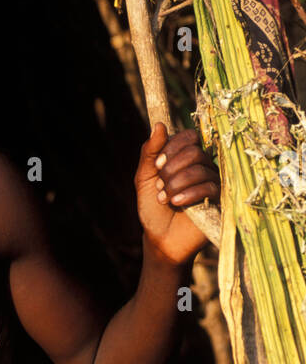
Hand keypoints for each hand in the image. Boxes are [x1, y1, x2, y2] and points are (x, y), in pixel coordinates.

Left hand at [135, 123, 219, 265]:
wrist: (160, 238)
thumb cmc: (152, 208)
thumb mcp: (144, 179)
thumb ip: (150, 153)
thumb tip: (159, 125)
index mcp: (185, 158)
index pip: (189, 136)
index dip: (173, 147)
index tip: (158, 165)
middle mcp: (202, 166)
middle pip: (195, 151)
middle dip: (173, 168)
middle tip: (160, 185)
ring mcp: (212, 182)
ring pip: (201, 168)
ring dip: (177, 183)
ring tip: (164, 198)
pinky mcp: (219, 199)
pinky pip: (210, 186)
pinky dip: (190, 193)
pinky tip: (177, 203)